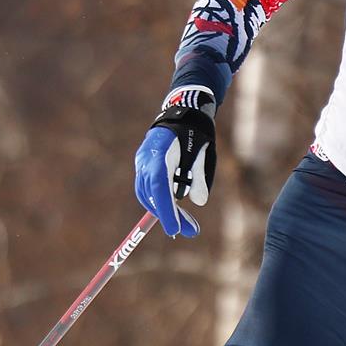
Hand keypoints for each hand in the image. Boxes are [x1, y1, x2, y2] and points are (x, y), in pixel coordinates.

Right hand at [134, 88, 216, 237]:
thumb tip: (198, 202)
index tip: (175, 229)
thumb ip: (199, 178)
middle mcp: (146, 159)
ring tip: (185, 223)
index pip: (160, 187)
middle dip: (169, 215)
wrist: (183, 114)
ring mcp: (141, 162)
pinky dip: (160, 200)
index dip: (166, 210)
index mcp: (160, 154)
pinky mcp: (143, 165)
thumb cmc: (196, 134)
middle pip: (151, 195)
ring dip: (164, 210)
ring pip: (147, 194)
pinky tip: (174, 209)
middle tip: (191, 231)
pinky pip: (148, 188)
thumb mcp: (204, 156)